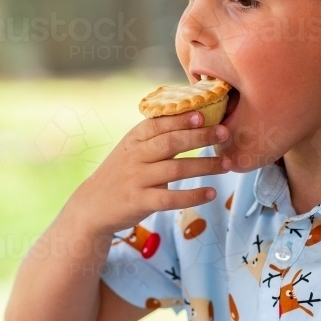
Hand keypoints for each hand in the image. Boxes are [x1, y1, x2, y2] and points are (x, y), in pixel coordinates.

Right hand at [66, 111, 231, 235]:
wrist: (92, 206)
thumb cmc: (121, 173)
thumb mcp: (132, 150)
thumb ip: (156, 138)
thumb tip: (194, 119)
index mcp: (134, 139)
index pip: (159, 124)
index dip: (181, 119)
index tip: (203, 114)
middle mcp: (135, 156)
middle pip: (171, 143)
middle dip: (200, 137)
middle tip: (224, 133)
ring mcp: (137, 179)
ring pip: (176, 169)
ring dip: (205, 165)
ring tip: (227, 164)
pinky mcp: (140, 202)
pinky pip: (171, 198)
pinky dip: (193, 196)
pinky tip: (211, 193)